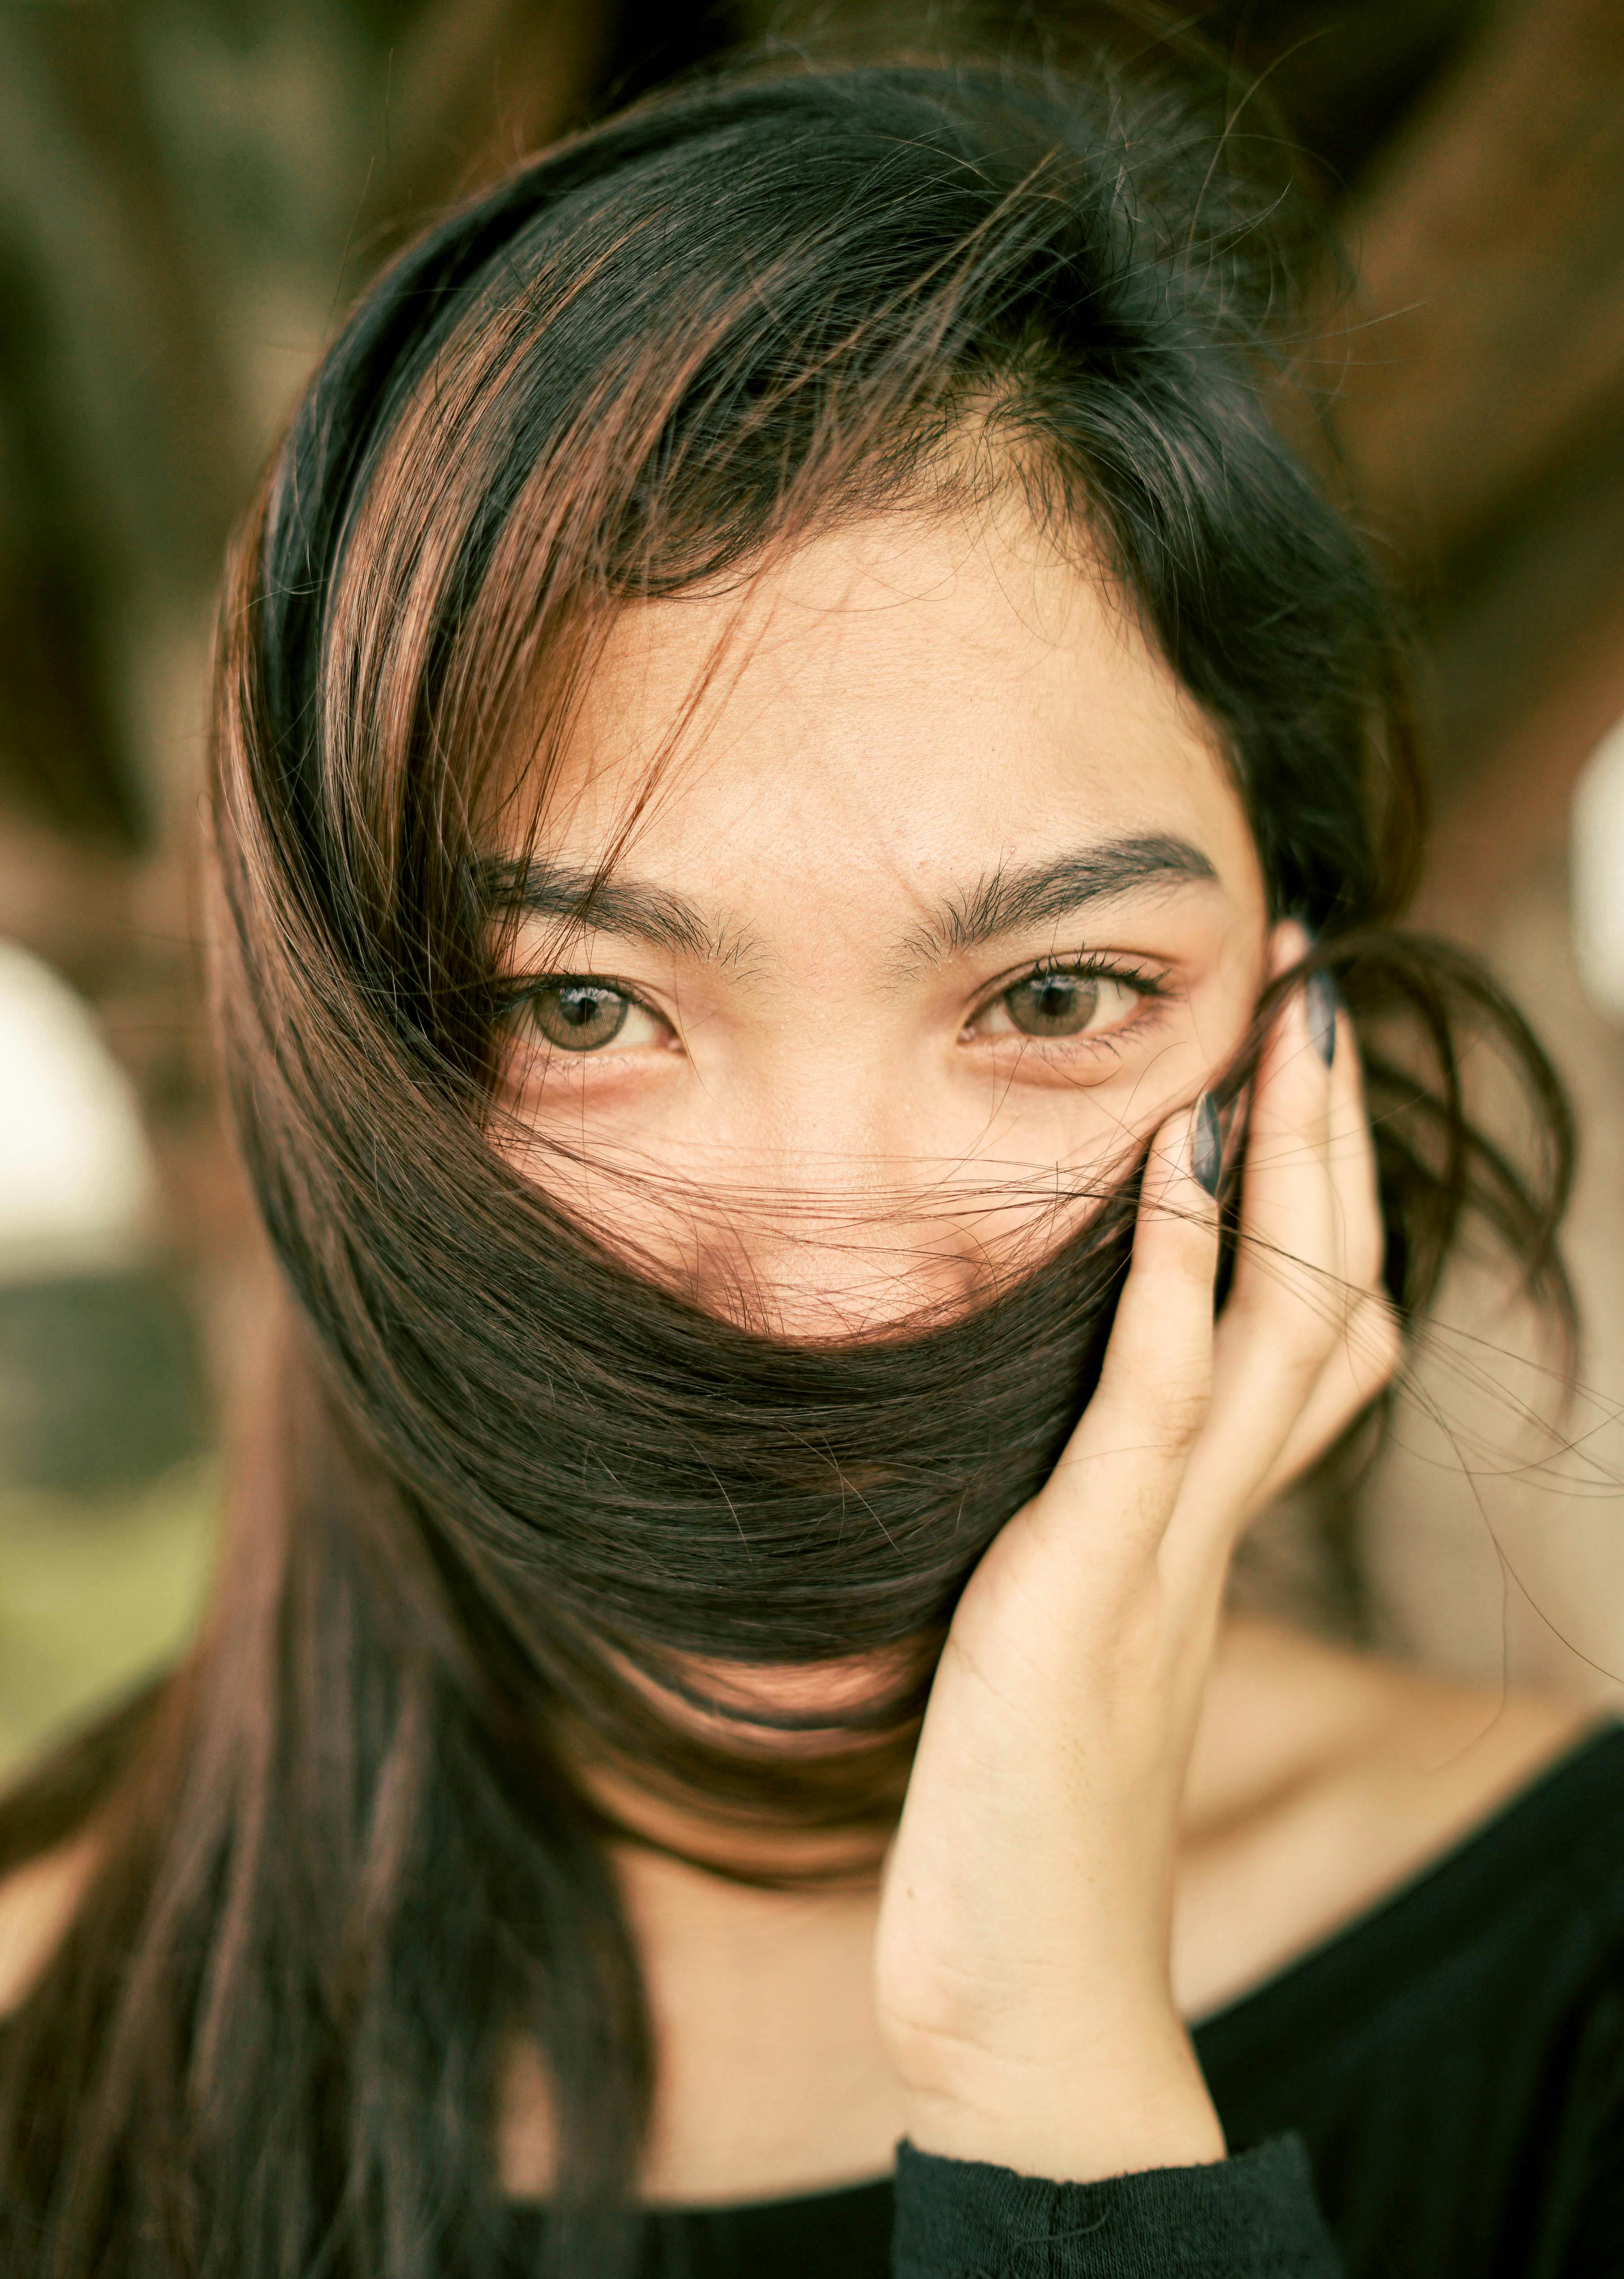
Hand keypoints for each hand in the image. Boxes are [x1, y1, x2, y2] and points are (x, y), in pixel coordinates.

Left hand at [873, 928, 1399, 2181]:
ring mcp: (1166, 1547)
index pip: (1310, 1332)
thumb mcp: (1064, 1640)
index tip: (1292, 1068)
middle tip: (1318, 987)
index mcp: (1202, 1529)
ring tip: (1284, 1020)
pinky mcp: (1091, 1581)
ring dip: (1287, 1160)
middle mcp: (1210, 1521)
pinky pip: (1159, 1399)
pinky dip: (1183, 1270)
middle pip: (1328, 1292)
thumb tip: (1063, 1456)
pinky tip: (1182, 1158)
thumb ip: (1085, 1541)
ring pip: (1282, 1320)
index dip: (1317, 1194)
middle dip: (1328, 1135)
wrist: (1026, 2000)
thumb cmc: (1025, 1824)